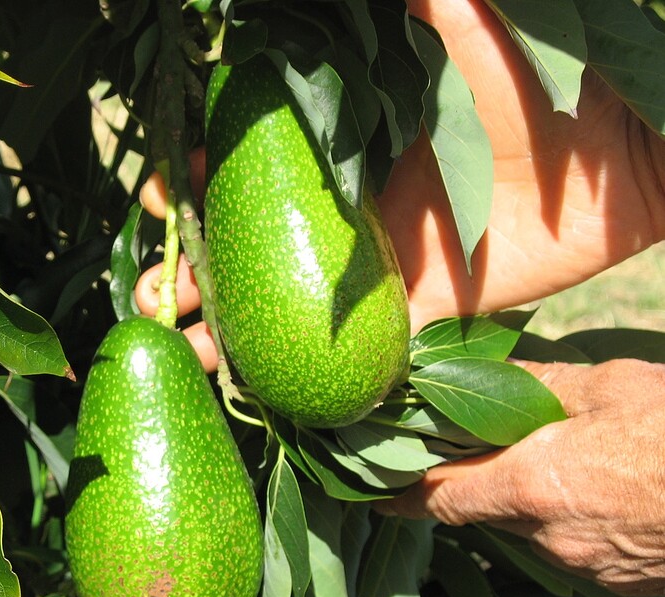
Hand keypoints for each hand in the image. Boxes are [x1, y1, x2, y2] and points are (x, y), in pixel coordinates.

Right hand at [136, 0, 664, 366]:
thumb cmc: (532, 85)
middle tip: (154, 292)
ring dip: (218, 331)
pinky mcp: (407, 316)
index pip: (237, 174)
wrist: (613, 162)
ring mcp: (365, 272)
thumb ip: (409, 12)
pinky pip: (337, 356)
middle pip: (239, 250)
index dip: (187, 186)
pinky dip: (288, 376)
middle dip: (184, 269)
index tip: (158, 195)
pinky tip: (242, 387)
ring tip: (178, 344)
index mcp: (330, 155)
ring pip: (272, 310)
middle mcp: (335, 217)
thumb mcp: (454, 34)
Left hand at [375, 360, 664, 596]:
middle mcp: (548, 537)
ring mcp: (587, 566)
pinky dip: (571, 519)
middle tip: (478, 444)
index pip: (439, 499)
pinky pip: (574, 547)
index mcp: (530, 487)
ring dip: (531, 497)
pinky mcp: (621, 582)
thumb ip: (536, 389)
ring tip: (564, 459)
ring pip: (532, 528)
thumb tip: (482, 376)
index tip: (369, 490)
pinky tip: (602, 487)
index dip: (400, 494)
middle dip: (478, 481)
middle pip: (485, 511)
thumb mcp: (609, 387)